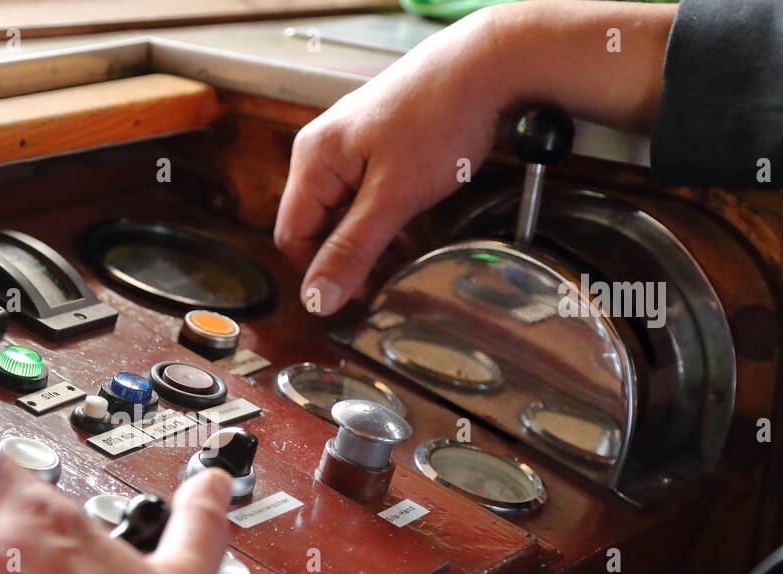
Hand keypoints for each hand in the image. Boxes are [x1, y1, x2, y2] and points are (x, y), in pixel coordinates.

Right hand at [275, 6, 508, 315]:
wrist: (489, 64)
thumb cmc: (440, 115)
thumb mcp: (395, 196)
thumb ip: (353, 250)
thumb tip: (317, 299)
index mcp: (313, 160)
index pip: (293, 237)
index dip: (322, 272)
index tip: (359, 295)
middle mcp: (323, 152)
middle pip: (318, 227)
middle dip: (351, 258)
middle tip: (389, 279)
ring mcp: (350, 148)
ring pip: (346, 215)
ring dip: (373, 242)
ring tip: (408, 255)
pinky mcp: (378, 147)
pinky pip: (368, 198)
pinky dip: (388, 220)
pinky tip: (414, 228)